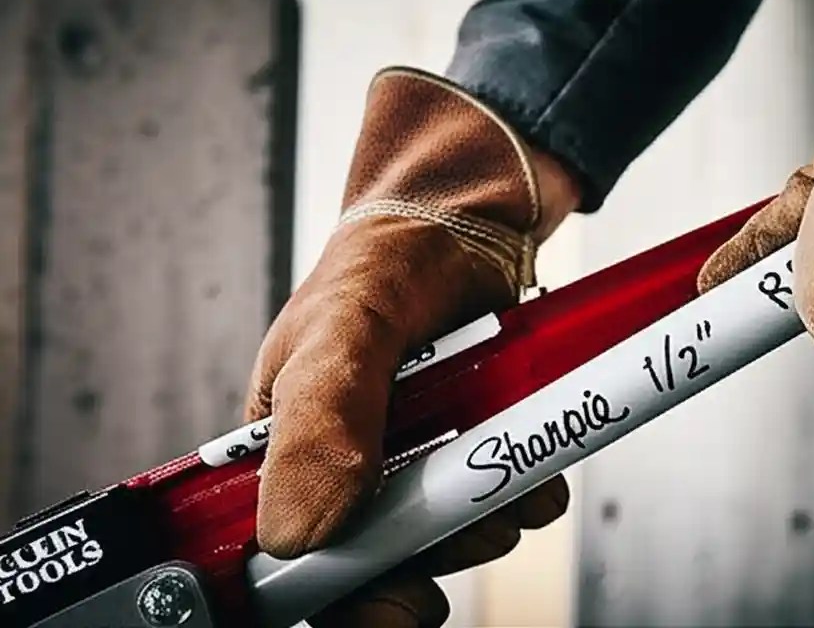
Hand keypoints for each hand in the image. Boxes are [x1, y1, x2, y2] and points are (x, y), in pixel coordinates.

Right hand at [244, 68, 580, 626]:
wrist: (471, 225)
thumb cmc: (387, 262)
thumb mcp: (345, 325)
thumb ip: (322, 416)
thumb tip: (300, 531)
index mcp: (284, 458)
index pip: (297, 565)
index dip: (347, 593)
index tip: (401, 596)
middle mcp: (346, 473)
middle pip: (386, 570)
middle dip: (435, 551)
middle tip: (468, 511)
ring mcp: (415, 468)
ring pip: (454, 541)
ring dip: (488, 513)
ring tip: (497, 451)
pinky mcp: (473, 454)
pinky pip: (507, 504)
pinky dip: (526, 487)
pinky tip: (526, 445)